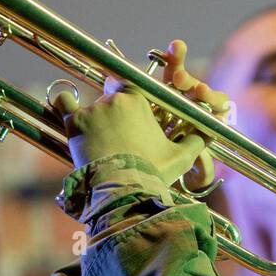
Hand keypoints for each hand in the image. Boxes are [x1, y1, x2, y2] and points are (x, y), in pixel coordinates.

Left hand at [50, 39, 229, 191]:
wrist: (124, 190)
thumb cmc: (153, 173)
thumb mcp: (180, 158)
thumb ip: (197, 141)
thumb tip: (211, 132)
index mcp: (139, 99)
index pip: (133, 84)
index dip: (132, 96)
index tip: (132, 109)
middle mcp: (114, 98)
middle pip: (113, 94)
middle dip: (115, 110)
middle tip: (119, 131)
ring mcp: (92, 109)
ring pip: (93, 106)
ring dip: (96, 119)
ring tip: (100, 141)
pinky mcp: (74, 123)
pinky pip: (63, 102)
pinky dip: (65, 104)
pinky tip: (66, 107)